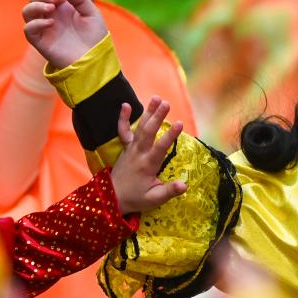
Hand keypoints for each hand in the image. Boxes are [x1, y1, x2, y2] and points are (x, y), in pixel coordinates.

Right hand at [23, 0, 107, 68]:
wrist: (95, 59)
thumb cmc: (95, 37)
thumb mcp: (92, 14)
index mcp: (62, 8)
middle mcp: (50, 16)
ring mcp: (44, 29)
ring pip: (26, 11)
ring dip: (36, 5)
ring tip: (52, 8)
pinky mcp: (40, 42)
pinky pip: (28, 29)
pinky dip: (36, 23)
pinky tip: (51, 23)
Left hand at [111, 97, 186, 214]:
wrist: (112, 198)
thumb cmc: (136, 198)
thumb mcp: (154, 199)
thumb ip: (169, 191)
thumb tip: (185, 185)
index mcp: (147, 165)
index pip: (160, 147)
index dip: (170, 135)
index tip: (180, 123)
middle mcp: (138, 153)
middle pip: (148, 132)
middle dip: (157, 117)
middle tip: (167, 103)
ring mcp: (131, 149)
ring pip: (140, 128)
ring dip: (148, 112)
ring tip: (156, 98)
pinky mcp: (126, 148)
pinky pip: (123, 131)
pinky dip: (122, 118)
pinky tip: (125, 105)